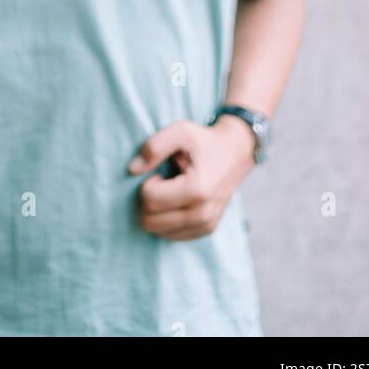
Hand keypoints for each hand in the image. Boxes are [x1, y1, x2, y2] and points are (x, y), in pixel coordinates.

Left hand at [128, 117, 255, 239]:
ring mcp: (206, 225)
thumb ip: (153, 147)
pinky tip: (176, 202)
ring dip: (156, 211)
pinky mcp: (206, 230)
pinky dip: (166, 221)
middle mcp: (203, 213)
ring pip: (158, 232)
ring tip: (170, 191)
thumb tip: (132, 169)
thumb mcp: (180, 132)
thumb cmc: (205, 141)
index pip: (150, 200)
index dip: (147, 183)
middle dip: (147, 200)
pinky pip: (171, 236)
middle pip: (150, 221)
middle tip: (161, 183)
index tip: (158, 173)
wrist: (236, 151)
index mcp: (197, 190)